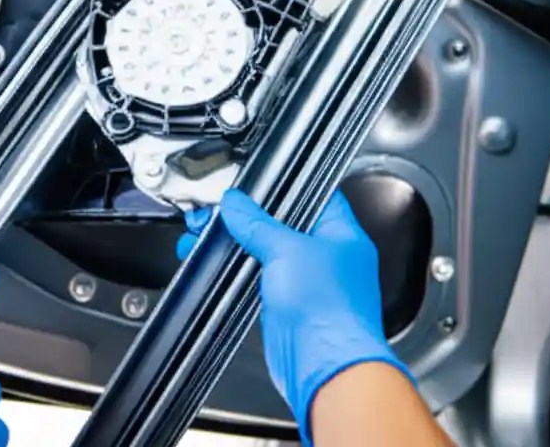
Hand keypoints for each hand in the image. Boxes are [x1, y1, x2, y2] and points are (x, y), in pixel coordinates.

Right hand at [178, 189, 413, 432]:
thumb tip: (236, 204)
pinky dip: (240, 273)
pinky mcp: (289, 308)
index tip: (255, 183)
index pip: (315, 195)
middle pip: (285, 225)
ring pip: (269, 253)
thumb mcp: (288, 249)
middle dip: (249, 218)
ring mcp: (309, 284)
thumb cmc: (330, 309)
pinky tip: (219, 267)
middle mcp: (329, 258)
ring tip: (208, 236)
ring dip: (239, 245)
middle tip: (221, 212)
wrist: (325, 365)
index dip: (285, 185)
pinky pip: (261, 281)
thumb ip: (258, 223)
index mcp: (342, 234)